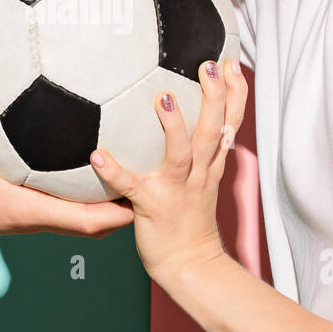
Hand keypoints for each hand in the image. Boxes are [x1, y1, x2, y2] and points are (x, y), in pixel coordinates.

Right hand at [0, 63, 134, 243]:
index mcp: (26, 208)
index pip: (85, 219)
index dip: (120, 209)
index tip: (148, 187)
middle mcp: (38, 215)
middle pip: (99, 221)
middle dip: (131, 202)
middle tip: (160, 170)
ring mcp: (36, 213)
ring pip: (88, 213)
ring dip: (114, 195)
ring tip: (141, 161)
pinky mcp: (30, 205)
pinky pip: (70, 201)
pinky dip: (88, 186)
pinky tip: (95, 151)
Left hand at [89, 58, 247, 283]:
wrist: (190, 267)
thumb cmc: (189, 223)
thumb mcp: (204, 183)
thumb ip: (201, 155)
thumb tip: (190, 120)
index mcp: (210, 167)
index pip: (230, 125)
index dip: (235, 94)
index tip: (233, 64)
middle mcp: (199, 174)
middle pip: (213, 130)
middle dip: (215, 96)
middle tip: (211, 64)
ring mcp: (177, 190)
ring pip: (181, 153)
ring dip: (173, 125)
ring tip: (163, 96)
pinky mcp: (152, 206)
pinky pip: (131, 186)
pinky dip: (114, 171)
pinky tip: (97, 155)